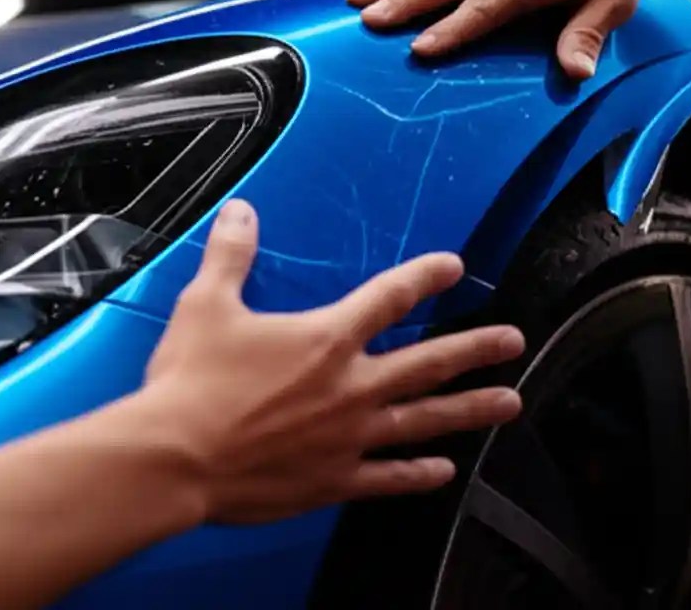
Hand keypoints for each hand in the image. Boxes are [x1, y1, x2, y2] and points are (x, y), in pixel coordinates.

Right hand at [140, 200, 523, 522]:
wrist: (178, 456)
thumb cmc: (191, 381)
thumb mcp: (205, 304)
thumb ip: (230, 256)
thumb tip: (241, 211)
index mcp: (325, 339)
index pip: (388, 299)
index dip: (424, 278)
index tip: (453, 267)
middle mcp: (350, 387)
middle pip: (429, 363)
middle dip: (476, 348)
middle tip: (512, 341)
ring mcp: (349, 438)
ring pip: (426, 421)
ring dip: (470, 410)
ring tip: (510, 404)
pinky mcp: (334, 479)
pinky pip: (389, 477)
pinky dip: (419, 474)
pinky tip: (444, 472)